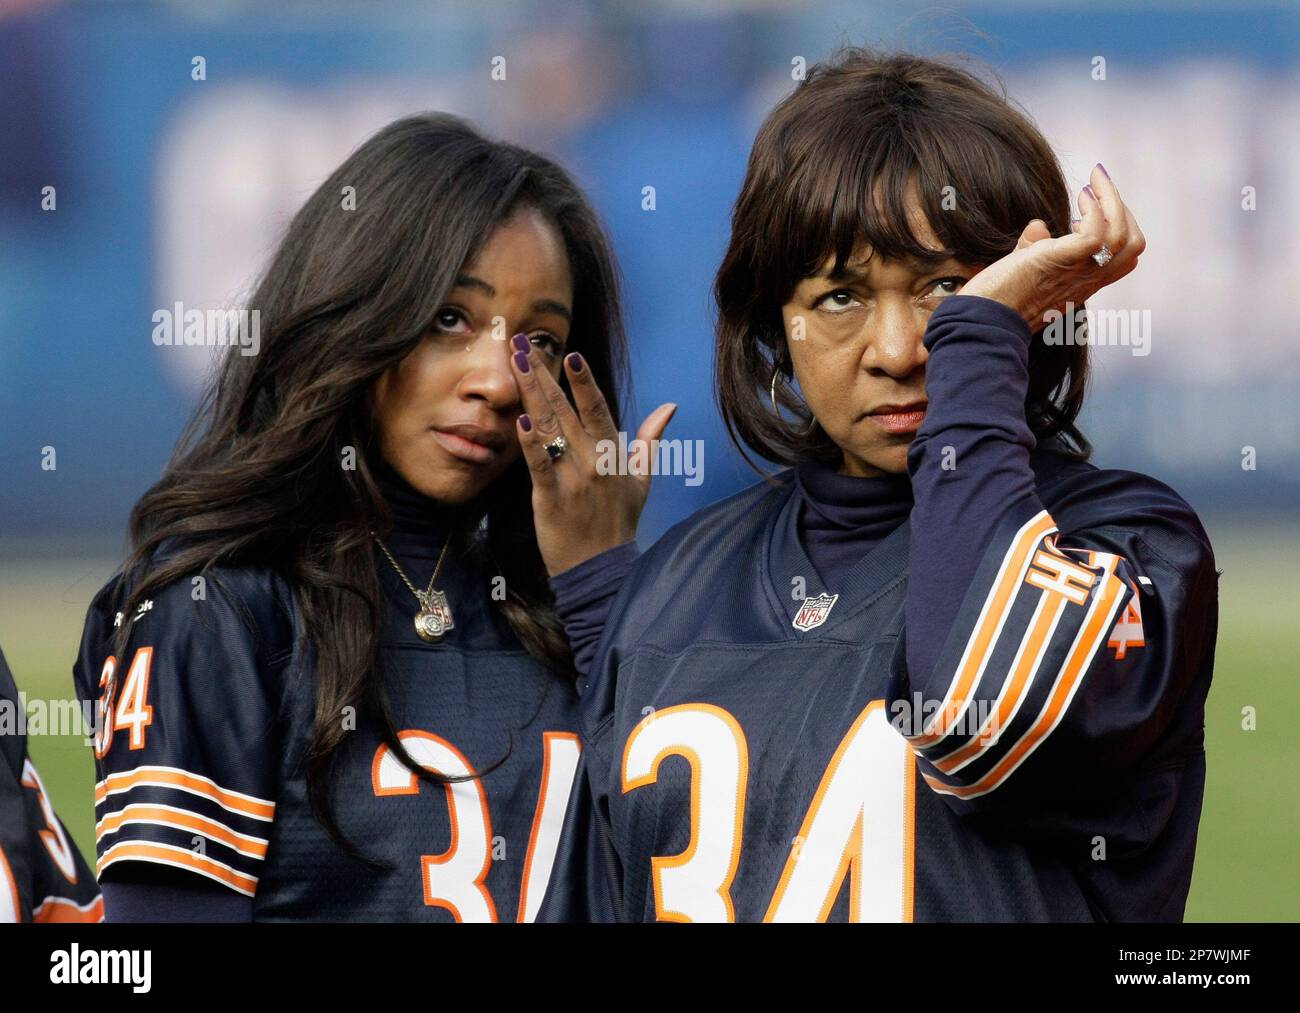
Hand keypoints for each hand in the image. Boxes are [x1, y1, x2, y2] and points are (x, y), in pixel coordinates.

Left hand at [510, 335, 675, 576]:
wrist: (602, 569)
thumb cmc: (619, 522)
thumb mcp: (642, 479)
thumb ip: (651, 439)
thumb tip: (670, 407)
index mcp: (613, 454)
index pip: (598, 408)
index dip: (584, 380)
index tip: (571, 353)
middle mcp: (593, 461)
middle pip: (565, 409)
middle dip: (542, 373)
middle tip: (522, 344)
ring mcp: (572, 479)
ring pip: (549, 428)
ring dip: (531, 393)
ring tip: (515, 364)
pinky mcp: (550, 498)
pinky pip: (539, 465)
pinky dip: (530, 442)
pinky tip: (520, 418)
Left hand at [957, 163, 1145, 331]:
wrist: (983, 323)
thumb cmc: (996, 300)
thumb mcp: (1024, 271)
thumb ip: (1033, 249)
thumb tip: (1038, 226)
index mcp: (1082, 283)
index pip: (1123, 258)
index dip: (1122, 227)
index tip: (1097, 205)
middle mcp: (1087, 280)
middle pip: (1134, 246)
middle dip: (1123, 210)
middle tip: (1100, 185)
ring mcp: (1078, 272)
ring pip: (1125, 238)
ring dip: (1112, 202)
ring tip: (1091, 185)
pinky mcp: (1061, 261)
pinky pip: (1096, 234)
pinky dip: (1094, 211)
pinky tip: (1080, 197)